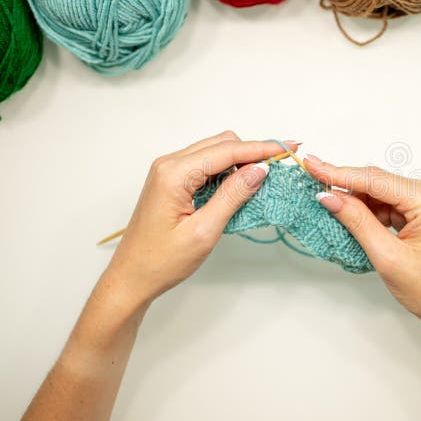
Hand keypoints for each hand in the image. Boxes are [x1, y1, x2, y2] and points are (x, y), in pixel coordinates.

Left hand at [106, 132, 296, 304]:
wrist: (131, 277)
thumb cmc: (161, 261)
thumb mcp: (204, 231)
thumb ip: (233, 196)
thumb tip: (259, 170)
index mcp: (174, 174)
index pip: (227, 150)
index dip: (261, 149)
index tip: (288, 148)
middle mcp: (169, 164)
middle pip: (222, 143)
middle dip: (253, 152)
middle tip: (280, 165)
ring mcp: (168, 171)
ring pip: (215, 151)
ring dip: (240, 161)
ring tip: (264, 178)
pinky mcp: (171, 181)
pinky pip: (205, 164)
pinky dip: (227, 171)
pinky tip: (240, 186)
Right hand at [304, 156, 420, 332]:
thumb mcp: (387, 256)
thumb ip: (357, 222)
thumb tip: (330, 197)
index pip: (375, 180)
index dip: (340, 173)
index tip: (312, 166)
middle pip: (375, 181)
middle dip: (343, 181)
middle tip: (311, 177)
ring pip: (376, 191)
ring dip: (351, 197)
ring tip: (324, 199)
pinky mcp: (415, 212)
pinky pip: (382, 203)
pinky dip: (363, 208)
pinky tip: (345, 212)